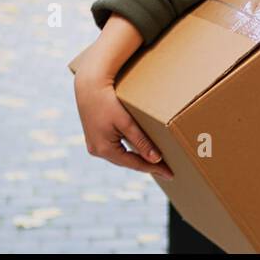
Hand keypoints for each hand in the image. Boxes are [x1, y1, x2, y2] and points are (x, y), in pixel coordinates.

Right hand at [73, 57, 173, 179]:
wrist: (89, 85)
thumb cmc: (108, 101)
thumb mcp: (126, 122)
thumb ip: (141, 141)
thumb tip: (155, 159)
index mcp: (104, 149)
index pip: (134, 164)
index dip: (153, 169)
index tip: (170, 174)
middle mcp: (96, 150)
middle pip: (127, 162)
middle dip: (146, 166)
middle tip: (166, 170)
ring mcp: (94, 144)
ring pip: (121, 156)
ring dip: (138, 159)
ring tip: (156, 163)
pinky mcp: (95, 136)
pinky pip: (116, 148)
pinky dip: (129, 150)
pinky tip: (140, 150)